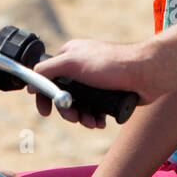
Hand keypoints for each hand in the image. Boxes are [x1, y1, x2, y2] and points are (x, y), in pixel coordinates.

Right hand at [27, 38, 148, 129]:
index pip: (48, 76)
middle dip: (68, 110)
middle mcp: (81, 67)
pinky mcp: (107, 93)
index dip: (44, 95)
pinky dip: (94, 117)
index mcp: (71, 55)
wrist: (145, 74)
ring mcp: (95, 81)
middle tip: (75, 117)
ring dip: (83, 117)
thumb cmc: (112, 65)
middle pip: (63, 95)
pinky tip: (100, 121)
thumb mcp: (73, 63)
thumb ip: (48, 70)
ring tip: (92, 121)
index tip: (45, 111)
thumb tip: (31, 82)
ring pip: (79, 105)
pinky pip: (94, 110)